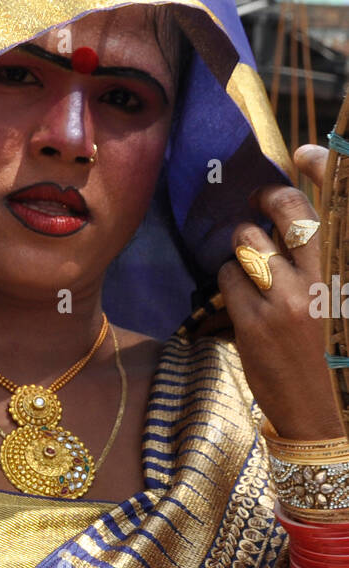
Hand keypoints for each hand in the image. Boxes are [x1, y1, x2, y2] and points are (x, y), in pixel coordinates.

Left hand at [217, 144, 342, 441]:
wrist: (321, 412)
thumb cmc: (330, 353)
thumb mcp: (335, 301)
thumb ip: (319, 261)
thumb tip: (288, 221)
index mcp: (345, 272)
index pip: (337, 207)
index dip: (323, 169)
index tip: (304, 154)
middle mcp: (324, 280)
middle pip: (291, 212)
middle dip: (268, 198)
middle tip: (257, 201)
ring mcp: (289, 301)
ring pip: (250, 243)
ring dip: (243, 247)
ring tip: (250, 264)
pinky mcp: (256, 324)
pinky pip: (230, 277)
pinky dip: (230, 279)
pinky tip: (241, 293)